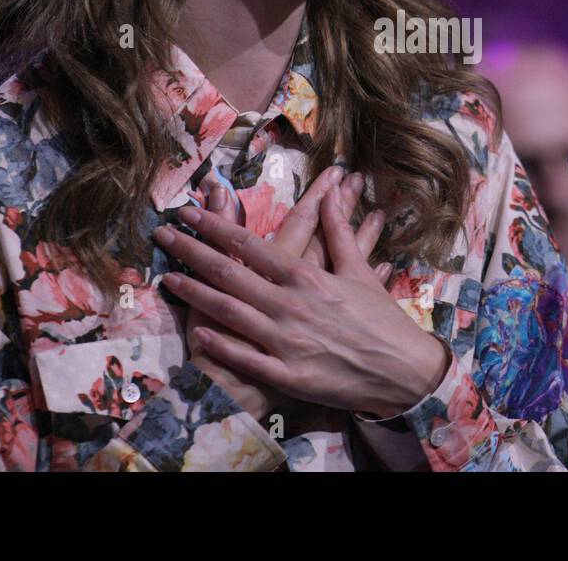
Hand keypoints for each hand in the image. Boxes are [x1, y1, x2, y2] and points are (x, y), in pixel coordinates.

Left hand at [164, 166, 371, 421]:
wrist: (402, 371)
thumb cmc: (380, 319)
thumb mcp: (359, 271)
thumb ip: (339, 231)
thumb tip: (331, 193)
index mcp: (307, 276)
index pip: (252, 244)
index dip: (216, 226)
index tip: (189, 212)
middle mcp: (292, 304)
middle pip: (231, 272)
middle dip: (193, 251)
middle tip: (165, 234)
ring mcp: (287, 341)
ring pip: (231, 312)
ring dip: (196, 293)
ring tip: (169, 278)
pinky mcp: (289, 375)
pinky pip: (248, 359)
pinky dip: (222, 345)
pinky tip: (198, 332)